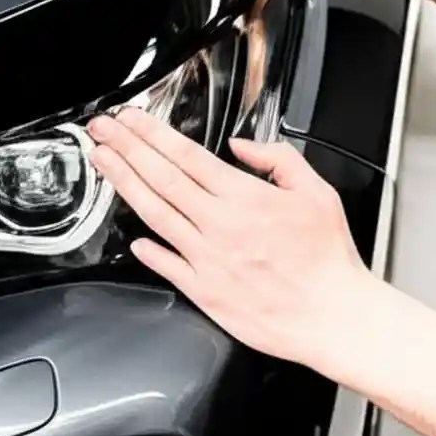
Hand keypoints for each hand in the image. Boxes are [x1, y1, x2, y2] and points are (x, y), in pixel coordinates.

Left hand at [86, 108, 377, 366]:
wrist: (334, 316)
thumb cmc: (328, 260)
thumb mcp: (317, 192)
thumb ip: (278, 159)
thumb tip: (242, 145)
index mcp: (245, 197)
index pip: (186, 155)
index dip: (151, 133)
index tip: (130, 119)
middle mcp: (219, 224)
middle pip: (161, 177)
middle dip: (126, 148)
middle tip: (101, 131)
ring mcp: (207, 258)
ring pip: (154, 213)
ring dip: (123, 183)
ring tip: (103, 162)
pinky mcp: (204, 290)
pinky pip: (167, 264)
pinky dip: (147, 249)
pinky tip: (132, 237)